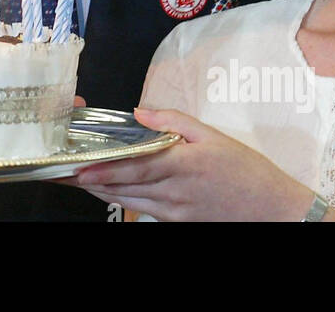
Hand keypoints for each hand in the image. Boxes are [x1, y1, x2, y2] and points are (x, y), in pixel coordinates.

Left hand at [57, 108, 319, 221]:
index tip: (79, 168)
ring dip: (99, 190)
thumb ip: (174, 121)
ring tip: (74, 179)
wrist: (273, 210)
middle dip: (89, 180)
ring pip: (127, 201)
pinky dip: (120, 199)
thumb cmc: (247, 171)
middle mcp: (174, 192)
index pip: (135, 168)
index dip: (104, 169)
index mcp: (183, 165)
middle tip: (61, 172)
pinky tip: (107, 189)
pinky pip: (141, 210)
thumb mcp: (214, 136)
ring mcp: (174, 211)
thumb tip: (140, 112)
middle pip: (122, 187)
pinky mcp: (177, 222)